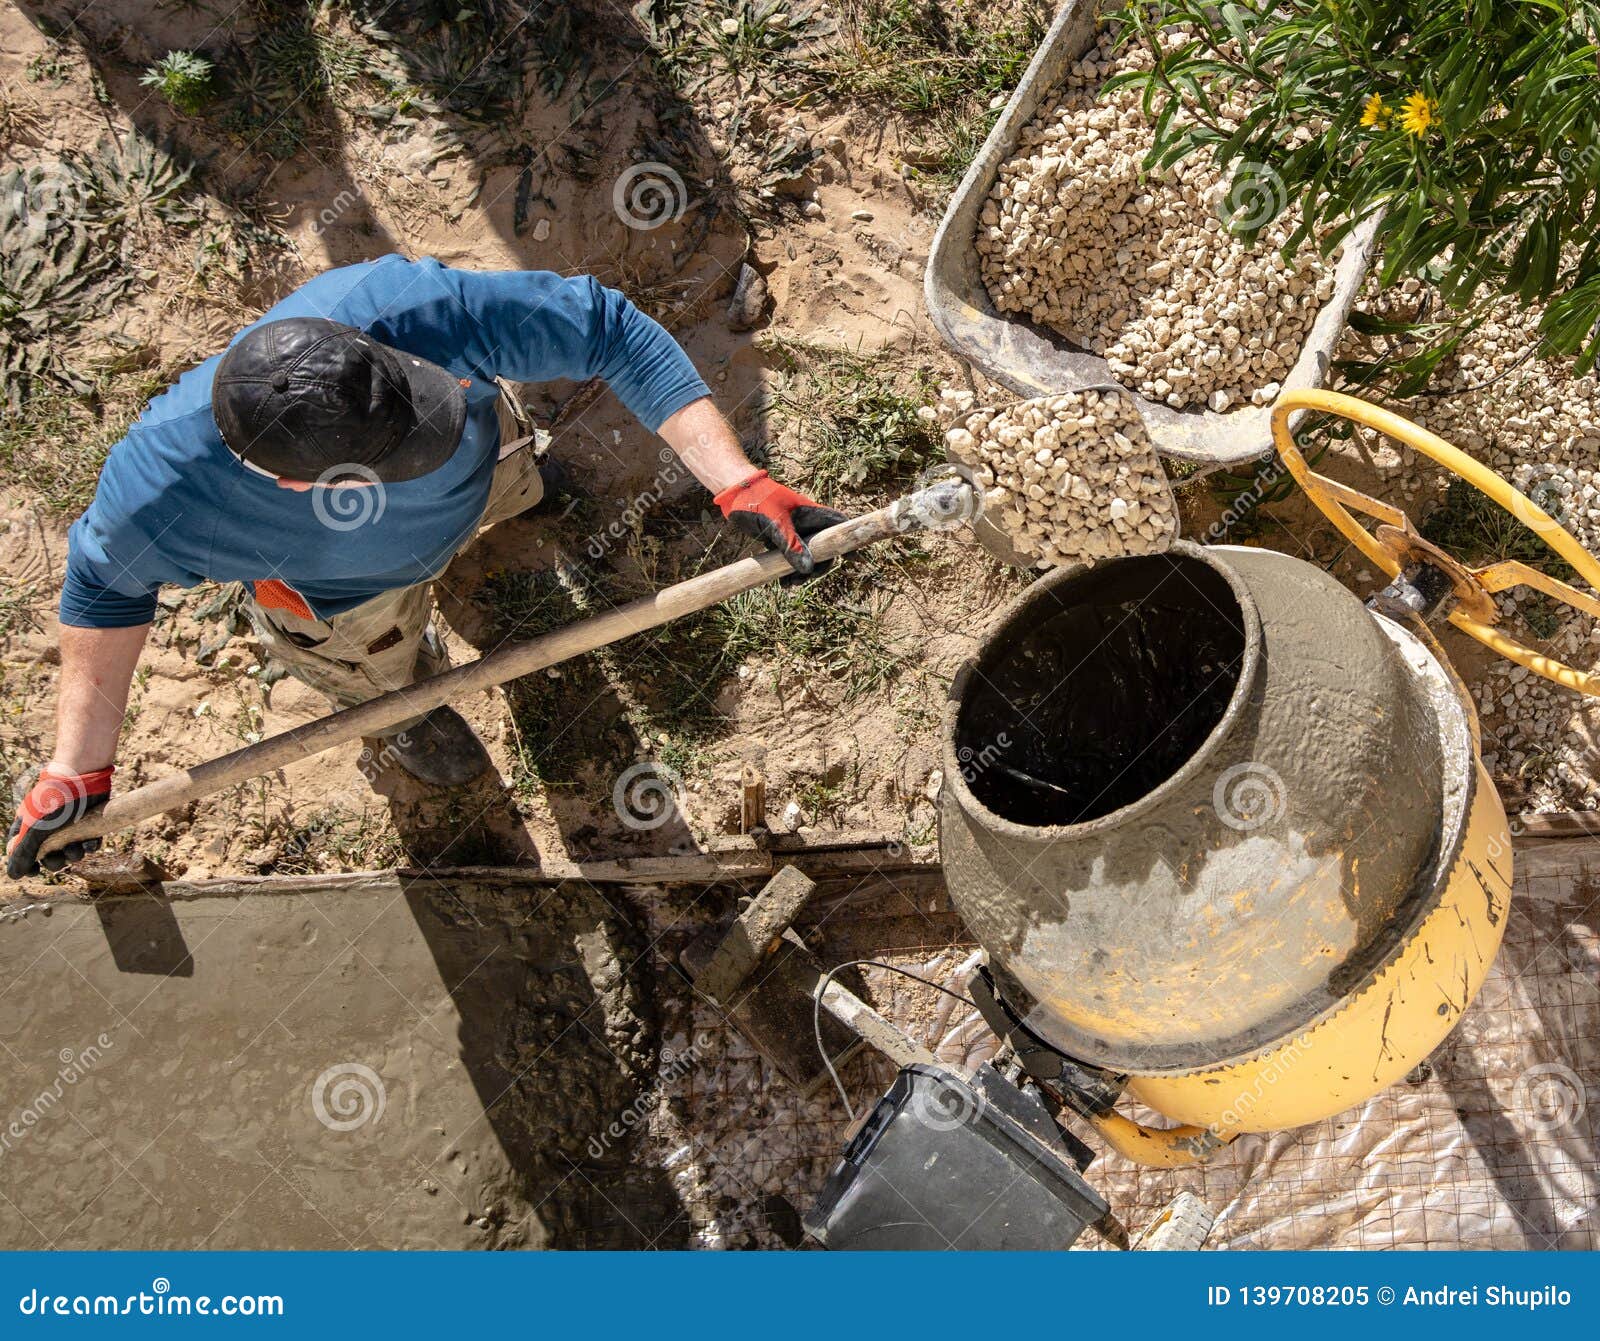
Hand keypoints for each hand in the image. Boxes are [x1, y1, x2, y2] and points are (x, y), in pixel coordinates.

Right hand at [5, 765, 112, 877]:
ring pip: (71, 851)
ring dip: (74, 855)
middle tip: (60, 859)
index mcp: (28, 827)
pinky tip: (90, 844)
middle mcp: (48, 828)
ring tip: (76, 850)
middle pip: (49, 856)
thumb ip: (23, 853)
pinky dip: (90, 846)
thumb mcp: (33, 829)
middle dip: (55, 862)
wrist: (81, 776)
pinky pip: (89, 842)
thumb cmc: (51, 802)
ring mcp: (69, 825)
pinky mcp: (88, 822)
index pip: (22, 852)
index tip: (35, 871)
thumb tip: (15, 875)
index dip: (28, 864)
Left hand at [713, 470, 846, 577]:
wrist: (734, 495)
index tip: (852, 558)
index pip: (838, 525)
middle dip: (817, 567)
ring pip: (806, 556)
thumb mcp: (776, 524)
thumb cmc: (757, 500)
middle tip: (802, 580)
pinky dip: (787, 570)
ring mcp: (794, 532)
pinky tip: (780, 581)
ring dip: (801, 572)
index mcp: (811, 513)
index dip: (848, 540)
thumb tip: (808, 570)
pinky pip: (790, 558)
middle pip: (823, 548)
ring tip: (788, 585)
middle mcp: (806, 523)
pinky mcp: (780, 539)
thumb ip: (792, 546)